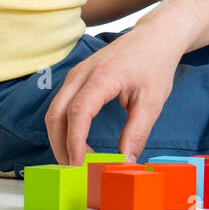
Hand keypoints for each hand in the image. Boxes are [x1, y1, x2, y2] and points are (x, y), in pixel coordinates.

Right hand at [44, 25, 182, 165]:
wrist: (154, 37)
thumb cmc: (155, 66)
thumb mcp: (152, 102)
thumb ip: (136, 133)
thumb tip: (124, 163)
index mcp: (102, 76)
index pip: (78, 113)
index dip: (75, 143)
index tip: (79, 167)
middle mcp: (82, 73)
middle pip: (56, 115)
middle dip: (60, 147)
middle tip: (76, 172)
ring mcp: (76, 74)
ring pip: (54, 111)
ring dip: (60, 139)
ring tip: (78, 162)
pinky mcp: (76, 78)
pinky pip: (60, 105)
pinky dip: (63, 128)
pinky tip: (78, 144)